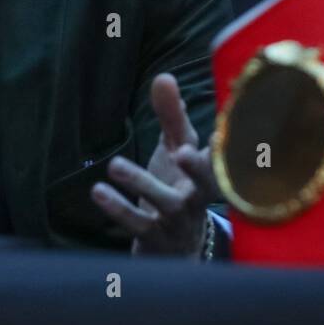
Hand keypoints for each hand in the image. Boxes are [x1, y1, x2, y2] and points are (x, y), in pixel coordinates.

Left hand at [91, 73, 221, 257]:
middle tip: (182, 151)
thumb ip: (171, 115)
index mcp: (207, 171)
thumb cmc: (178, 187)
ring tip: (114, 165)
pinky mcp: (156, 238)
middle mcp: (198, 196)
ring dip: (141, 183)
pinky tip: (99, 191)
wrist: (176, 247)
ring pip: (166, 203)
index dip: (224, 149)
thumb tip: (163, 77)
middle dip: (197, 168)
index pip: (220, 158)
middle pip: (205, 184)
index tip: (221, 135)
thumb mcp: (176, 150)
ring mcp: (179, 220)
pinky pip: (138, 224)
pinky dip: (119, 208)